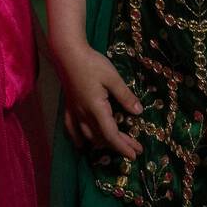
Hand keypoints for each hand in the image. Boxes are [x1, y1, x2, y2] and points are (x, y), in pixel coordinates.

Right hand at [55, 41, 143, 160]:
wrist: (67, 52)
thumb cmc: (91, 63)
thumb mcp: (112, 77)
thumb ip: (125, 95)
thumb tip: (138, 111)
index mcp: (96, 109)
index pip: (111, 135)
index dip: (123, 147)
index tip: (135, 154)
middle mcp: (84, 114)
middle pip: (102, 138)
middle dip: (118, 146)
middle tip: (134, 150)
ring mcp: (75, 111)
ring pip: (88, 135)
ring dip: (102, 143)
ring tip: (115, 145)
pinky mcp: (69, 106)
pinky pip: (72, 128)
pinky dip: (78, 139)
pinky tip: (81, 144)